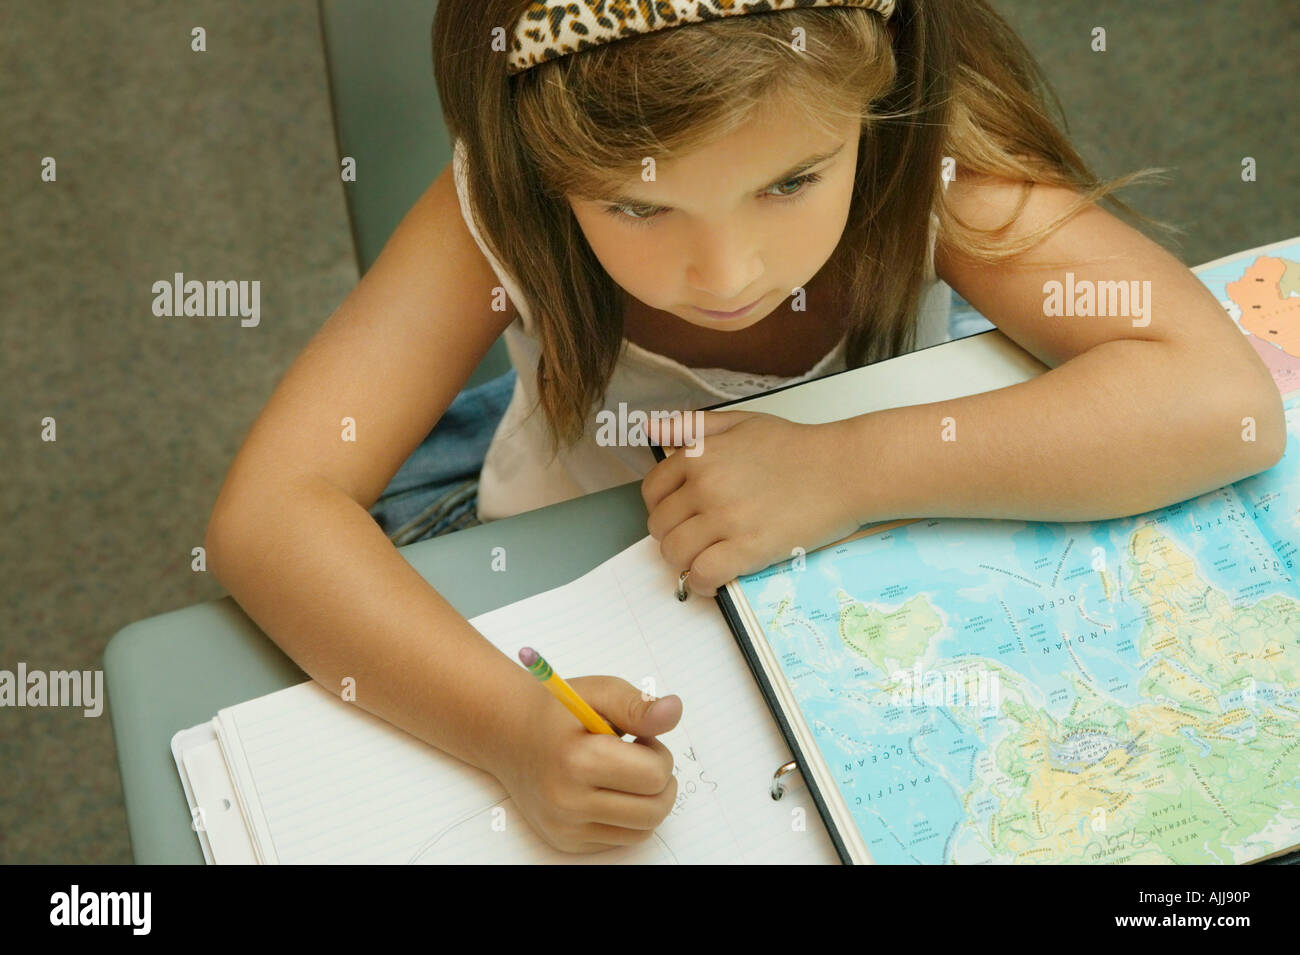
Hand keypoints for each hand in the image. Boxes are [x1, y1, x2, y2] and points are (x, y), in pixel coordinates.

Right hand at [491, 676, 682, 853]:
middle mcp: (567, 801)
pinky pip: (622, 838)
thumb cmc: (558, 711)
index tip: (641, 740)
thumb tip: (673, 712)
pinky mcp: (566, 842)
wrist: (509, 734)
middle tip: (638, 757)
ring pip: (643, 829)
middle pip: (654, 809)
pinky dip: (627, 816)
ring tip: (624, 773)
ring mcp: (565, 827)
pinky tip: (607, 789)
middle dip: (660, 780)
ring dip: (647, 800)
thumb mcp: (600, 692)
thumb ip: (638, 706)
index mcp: (577, 760)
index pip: (654, 775)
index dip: (658, 753)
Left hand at [642, 410, 862, 596]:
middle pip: (661, 527)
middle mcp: (706, 486)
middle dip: (674, 537)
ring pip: (675, 554)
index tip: (680, 517)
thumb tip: (652, 428)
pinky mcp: (749, 548)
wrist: (845, 469)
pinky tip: (715, 580)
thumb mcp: (741, 422)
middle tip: (698, 541)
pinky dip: (702, 583)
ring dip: (685, 562)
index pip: (652, 492)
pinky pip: (703, 574)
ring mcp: (726, 518)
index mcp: (700, 456)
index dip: (662, 509)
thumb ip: (692, 426)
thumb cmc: (798, 447)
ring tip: (706, 559)